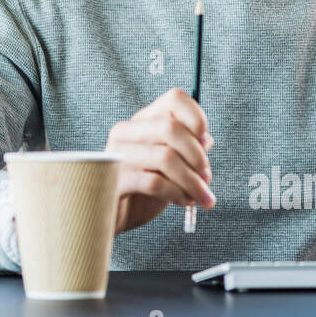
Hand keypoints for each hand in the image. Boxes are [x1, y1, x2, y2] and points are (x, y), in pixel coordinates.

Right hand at [105, 87, 214, 234]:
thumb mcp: (170, 167)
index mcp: (142, 121)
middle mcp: (126, 131)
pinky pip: (154, 182)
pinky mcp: (114, 180)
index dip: (196, 115)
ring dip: (192, 181)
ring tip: (200, 196)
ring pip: (165, 157)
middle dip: (197, 156)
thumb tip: (206, 139)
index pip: (174, 99)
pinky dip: (176, 193)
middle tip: (207, 178)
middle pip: (171, 128)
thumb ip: (187, 150)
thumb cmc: (142, 190)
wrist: (109, 217)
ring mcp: (117, 154)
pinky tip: (183, 202)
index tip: (205, 140)